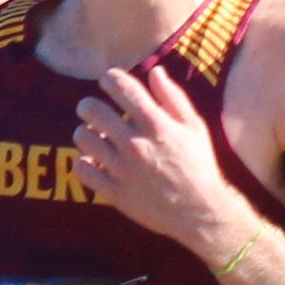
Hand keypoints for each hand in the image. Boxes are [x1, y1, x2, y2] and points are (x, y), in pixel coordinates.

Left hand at [73, 66, 250, 259]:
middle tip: (91, 109)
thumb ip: (173, 98)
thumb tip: (155, 71)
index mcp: (156, 124)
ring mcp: (123, 169)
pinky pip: (83, 170)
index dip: (110, 79)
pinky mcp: (115, 192)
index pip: (122, 87)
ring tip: (93, 136)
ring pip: (83, 138)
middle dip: (88, 105)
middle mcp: (136, 144)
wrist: (201, 212)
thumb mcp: (194, 127)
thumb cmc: (199, 166)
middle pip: (92, 110)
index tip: (107, 81)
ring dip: (84, 133)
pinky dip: (83, 163)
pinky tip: (93, 162)